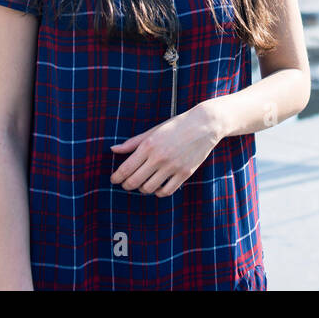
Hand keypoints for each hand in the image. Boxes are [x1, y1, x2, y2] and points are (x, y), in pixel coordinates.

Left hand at [109, 101, 226, 197]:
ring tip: (142, 183)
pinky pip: (166, 191)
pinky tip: (157, 186)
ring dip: (142, 189)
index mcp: (149, 145)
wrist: (204, 125)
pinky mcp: (184, 173)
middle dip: (126, 185)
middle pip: (134, 182)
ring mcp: (173, 167)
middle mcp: (159, 157)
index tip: (114, 180)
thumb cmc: (176, 126)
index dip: (116, 177)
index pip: (126, 168)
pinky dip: (158, 192)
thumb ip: (132, 142)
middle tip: (125, 184)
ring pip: (149, 188)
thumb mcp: (153, 131)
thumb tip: (113, 149)